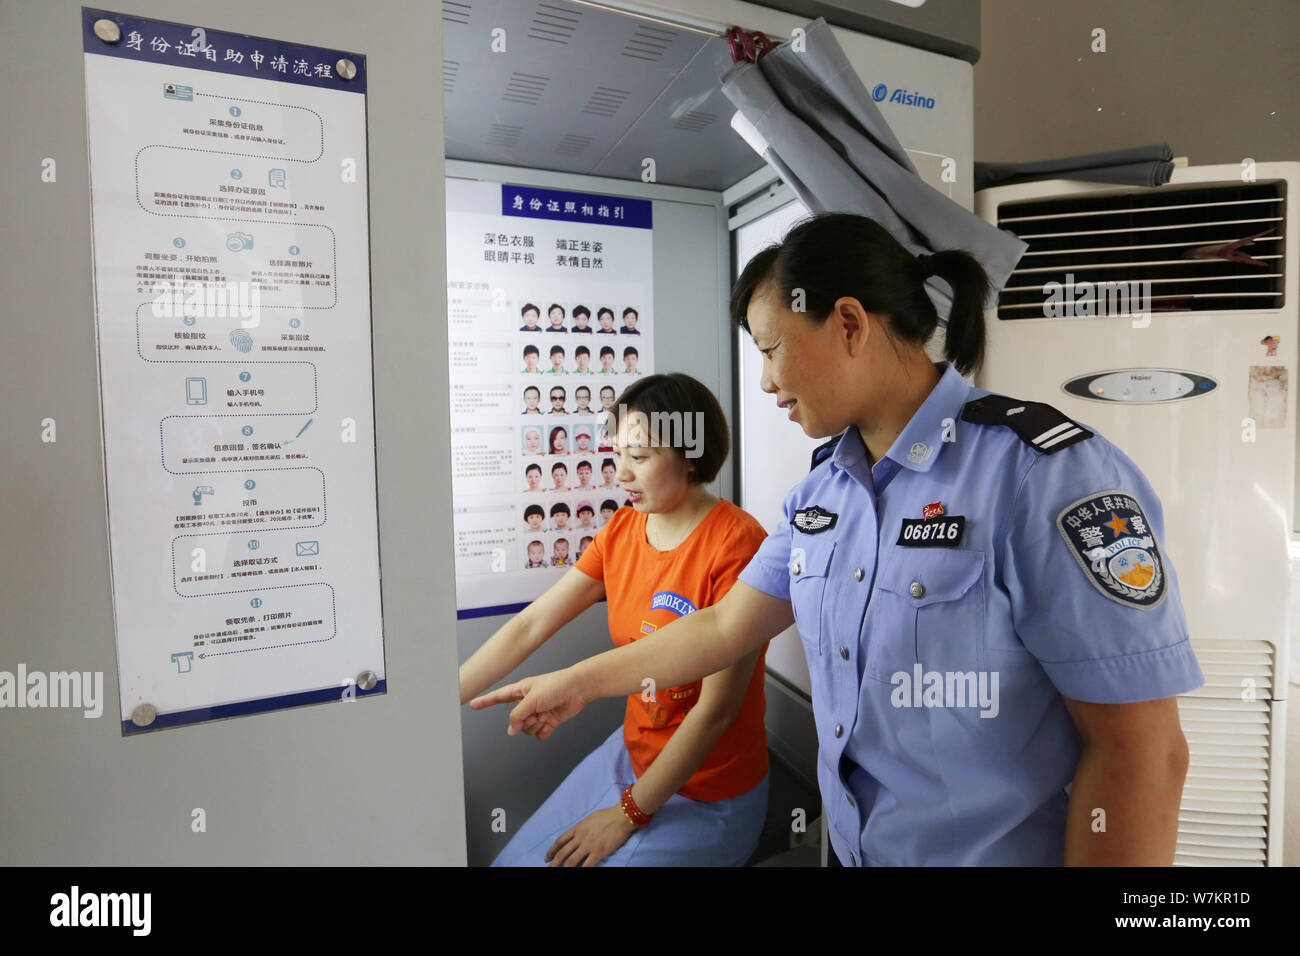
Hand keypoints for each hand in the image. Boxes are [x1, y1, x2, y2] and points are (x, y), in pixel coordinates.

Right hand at [469, 667, 588, 739]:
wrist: (578, 688)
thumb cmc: (556, 686)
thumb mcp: (531, 699)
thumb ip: (517, 715)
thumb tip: (510, 730)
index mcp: (520, 691)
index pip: (498, 697)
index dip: (485, 701)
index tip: (473, 705)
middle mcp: (528, 702)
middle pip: (515, 720)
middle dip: (523, 722)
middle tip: (534, 715)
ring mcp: (539, 712)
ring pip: (527, 729)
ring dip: (535, 726)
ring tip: (544, 716)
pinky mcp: (550, 719)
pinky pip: (540, 734)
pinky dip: (544, 732)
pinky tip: (550, 723)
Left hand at [546, 806, 637, 866]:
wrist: (621, 816)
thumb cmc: (608, 815)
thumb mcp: (589, 818)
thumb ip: (581, 827)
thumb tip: (577, 833)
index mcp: (577, 828)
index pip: (560, 841)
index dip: (552, 850)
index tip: (547, 857)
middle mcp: (580, 837)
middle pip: (562, 853)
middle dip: (554, 863)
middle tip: (549, 868)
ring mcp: (588, 845)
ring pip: (571, 861)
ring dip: (564, 869)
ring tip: (560, 872)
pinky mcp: (598, 852)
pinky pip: (587, 865)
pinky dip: (581, 871)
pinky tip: (579, 872)